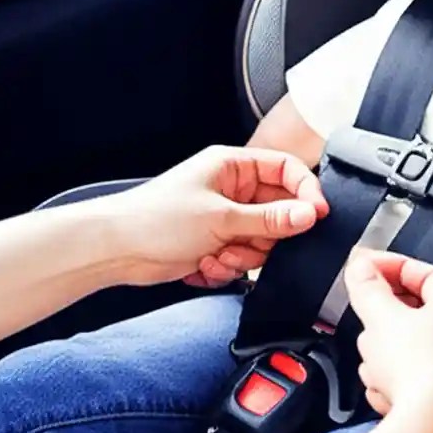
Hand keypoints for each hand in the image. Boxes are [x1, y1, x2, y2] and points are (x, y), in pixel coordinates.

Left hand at [110, 145, 328, 287]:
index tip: (315, 217)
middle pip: (278, 211)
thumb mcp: (221, 218)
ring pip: (262, 240)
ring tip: (217, 256)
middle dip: (265, 236)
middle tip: (247, 244)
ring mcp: (224, 217)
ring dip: (243, 257)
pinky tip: (204, 265)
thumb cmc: (155, 219)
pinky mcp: (215, 242)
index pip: (286, 169)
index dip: (305, 192)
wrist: (116, 250)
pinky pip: (242, 257)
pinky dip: (227, 267)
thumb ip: (270, 219)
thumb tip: (309, 215)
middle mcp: (231, 188)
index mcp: (233, 166)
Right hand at [345, 250, 432, 432]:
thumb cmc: (423, 372)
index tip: (367, 268)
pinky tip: (387, 392)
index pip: (427, 272)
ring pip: (409, 353)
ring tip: (376, 365)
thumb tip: (361, 267)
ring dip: (384, 357)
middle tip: (366, 319)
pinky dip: (394, 385)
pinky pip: (412, 384)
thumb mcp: (382, 317)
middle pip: (415, 315)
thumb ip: (368, 287)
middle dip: (383, 320)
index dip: (394, 266)